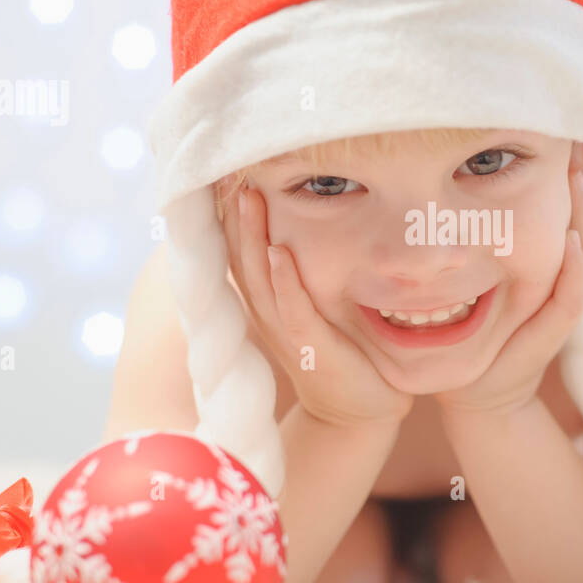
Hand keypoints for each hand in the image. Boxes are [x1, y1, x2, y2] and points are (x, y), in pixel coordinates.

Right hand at [224, 183, 413, 428]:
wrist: (361, 411)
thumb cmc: (343, 353)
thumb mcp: (316, 308)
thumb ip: (303, 275)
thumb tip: (300, 226)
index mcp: (268, 303)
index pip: (238, 252)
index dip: (228, 215)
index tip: (221, 174)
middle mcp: (269, 314)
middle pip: (239, 257)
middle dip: (232, 214)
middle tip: (225, 171)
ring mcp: (286, 332)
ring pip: (259, 277)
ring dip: (252, 236)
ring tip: (247, 197)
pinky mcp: (312, 348)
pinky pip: (293, 309)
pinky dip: (284, 281)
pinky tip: (278, 252)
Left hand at [434, 163, 582, 418]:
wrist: (470, 388)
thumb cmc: (468, 327)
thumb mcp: (471, 270)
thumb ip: (469, 232)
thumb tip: (444, 178)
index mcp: (545, 263)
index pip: (566, 209)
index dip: (573, 176)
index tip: (569, 138)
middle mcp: (558, 280)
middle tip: (582, 146)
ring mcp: (558, 307)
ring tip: (582, 179)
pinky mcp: (550, 333)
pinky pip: (570, 297)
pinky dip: (574, 268)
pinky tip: (570, 239)